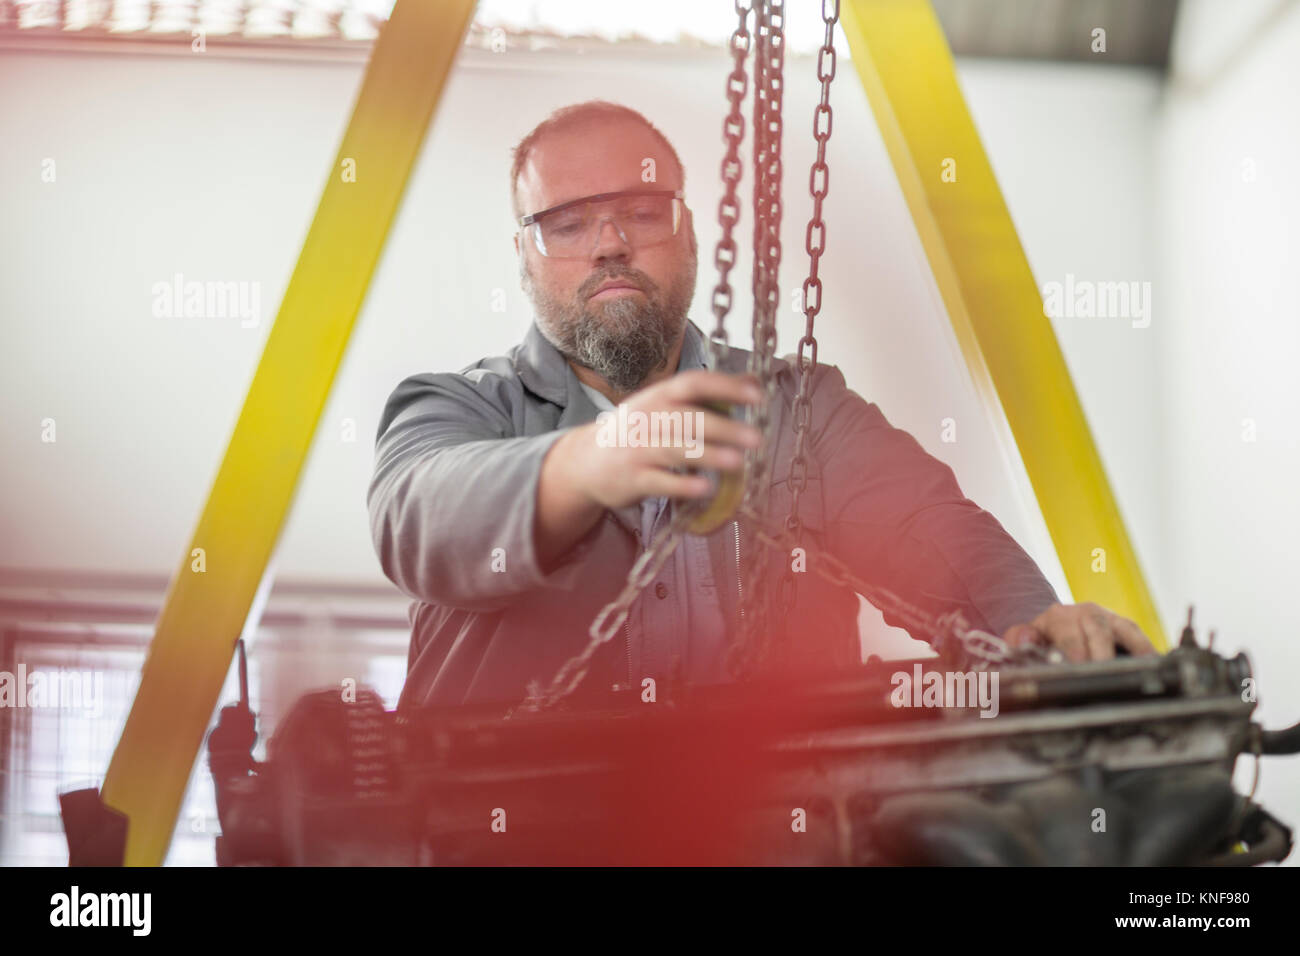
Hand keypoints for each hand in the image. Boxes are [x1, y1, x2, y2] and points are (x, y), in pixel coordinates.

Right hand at [558, 369, 763, 511]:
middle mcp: (647, 418)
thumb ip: (705, 397)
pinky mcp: (632, 478)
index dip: (725, 387)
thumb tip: (754, 381)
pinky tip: (706, 488)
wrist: (586, 461)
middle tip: (755, 438)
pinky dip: (683, 485)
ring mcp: (637, 449)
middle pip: (687, 419)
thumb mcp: (663, 406)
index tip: (757, 396)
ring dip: (707, 455)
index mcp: (659, 395)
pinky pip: (660, 482)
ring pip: (675, 449)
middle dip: (723, 428)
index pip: (693, 384)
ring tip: (737, 462)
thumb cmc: (637, 432)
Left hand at [1001, 602, 1156, 661]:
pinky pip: (1139, 636)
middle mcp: (1086, 613)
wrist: (1056, 627)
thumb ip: (1019, 639)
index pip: (1068, 629)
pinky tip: (1154, 666)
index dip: (1074, 648)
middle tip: (1105, 675)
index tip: (1078, 666)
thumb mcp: (1024, 638)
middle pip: (1098, 628)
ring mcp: (1109, 619)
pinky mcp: (1126, 629)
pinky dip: (1147, 650)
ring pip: (1124, 629)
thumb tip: (1025, 637)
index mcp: (1059, 616)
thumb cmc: (1042, 639)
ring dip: (1133, 649)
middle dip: (1102, 652)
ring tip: (1139, 672)